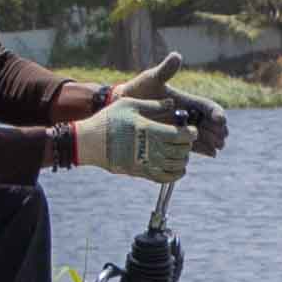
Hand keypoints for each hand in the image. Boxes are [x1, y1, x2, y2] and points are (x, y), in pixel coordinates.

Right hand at [80, 98, 200, 184]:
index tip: (191, 130)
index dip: (190, 133)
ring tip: (181, 151)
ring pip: (175, 166)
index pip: (180, 136)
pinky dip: (175, 174)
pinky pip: (165, 178)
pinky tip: (178, 168)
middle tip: (186, 139)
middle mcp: (149, 149)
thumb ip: (153, 105)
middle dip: (188, 145)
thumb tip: (172, 103)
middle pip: (181, 151)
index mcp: (149, 130)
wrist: (89, 142)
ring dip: (183, 159)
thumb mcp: (129, 105)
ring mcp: (145, 163)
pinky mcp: (141, 173)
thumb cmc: (108, 120)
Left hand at [107, 57, 229, 157]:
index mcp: (185, 100)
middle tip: (223, 137)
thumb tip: (177, 55)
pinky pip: (192, 144)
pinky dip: (204, 149)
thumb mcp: (152, 79)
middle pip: (209, 122)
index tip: (220, 119)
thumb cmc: (138, 90)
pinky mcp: (174, 138)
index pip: (206, 106)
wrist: (122, 106)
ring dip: (214, 140)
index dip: (216, 112)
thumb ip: (165, 71)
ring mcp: (181, 128)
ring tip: (219, 147)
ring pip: (203, 134)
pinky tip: (212, 154)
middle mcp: (186, 114)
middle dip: (219, 129)